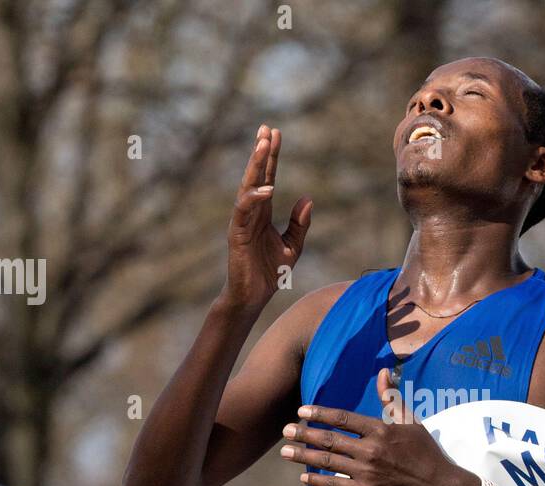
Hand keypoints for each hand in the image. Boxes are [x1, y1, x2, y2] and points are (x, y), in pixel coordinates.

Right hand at [224, 125, 312, 308]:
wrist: (253, 297)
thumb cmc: (269, 272)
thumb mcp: (292, 247)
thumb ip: (299, 224)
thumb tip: (308, 199)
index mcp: (262, 213)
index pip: (268, 179)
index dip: (271, 157)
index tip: (275, 134)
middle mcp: (251, 213)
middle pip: (256, 177)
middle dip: (261, 153)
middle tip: (266, 129)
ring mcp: (242, 222)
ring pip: (247, 187)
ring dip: (255, 166)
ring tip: (262, 145)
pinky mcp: (236, 234)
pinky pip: (244, 211)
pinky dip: (254, 198)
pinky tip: (268, 187)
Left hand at [280, 369, 479, 485]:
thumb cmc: (425, 452)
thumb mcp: (411, 420)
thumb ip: (391, 398)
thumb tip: (382, 372)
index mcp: (380, 430)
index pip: (343, 419)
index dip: (320, 414)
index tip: (302, 410)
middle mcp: (370, 450)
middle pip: (329, 440)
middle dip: (304, 434)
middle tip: (286, 430)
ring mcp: (366, 473)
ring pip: (328, 462)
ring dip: (304, 456)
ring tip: (285, 451)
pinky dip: (318, 481)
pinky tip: (304, 476)